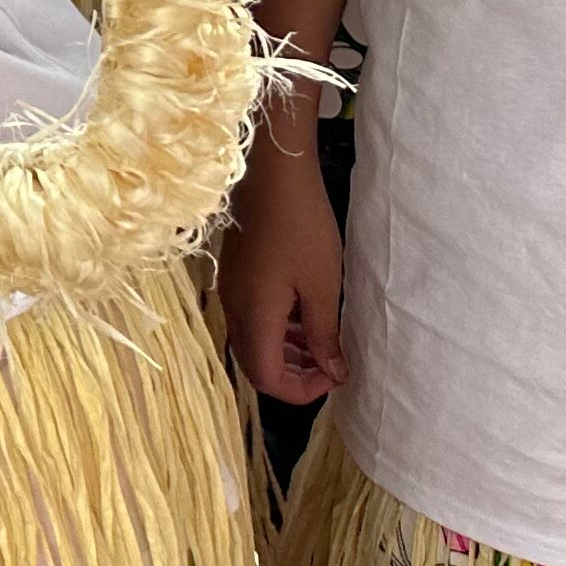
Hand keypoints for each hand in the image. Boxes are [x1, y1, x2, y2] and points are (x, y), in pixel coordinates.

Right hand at [216, 143, 348, 403]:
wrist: (272, 174)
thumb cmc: (302, 228)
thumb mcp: (323, 286)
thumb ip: (325, 336)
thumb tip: (333, 373)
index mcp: (254, 315)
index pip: (267, 379)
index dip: (301, 390)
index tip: (334, 376)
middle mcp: (233, 307)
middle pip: (255, 364)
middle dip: (293, 374)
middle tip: (331, 364)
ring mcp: (230, 288)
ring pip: (253, 340)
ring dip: (286, 351)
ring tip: (322, 341)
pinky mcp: (235, 273)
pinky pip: (251, 317)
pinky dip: (277, 329)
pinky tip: (303, 313)